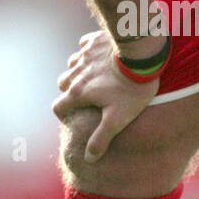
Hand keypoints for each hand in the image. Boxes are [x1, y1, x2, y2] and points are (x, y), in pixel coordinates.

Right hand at [53, 30, 160, 162]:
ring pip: (72, 64)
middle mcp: (75, 73)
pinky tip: (102, 56)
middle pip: (62, 84)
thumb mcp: (117, 119)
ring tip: (96, 76)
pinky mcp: (94, 40)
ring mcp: (83, 54)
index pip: (58, 107)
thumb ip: (101, 139)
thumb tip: (89, 158)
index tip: (76, 116)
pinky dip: (88, 52)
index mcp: (77, 93)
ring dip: (79, 71)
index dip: (64, 114)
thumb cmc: (130, 89)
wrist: (141, 55)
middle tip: (88, 97)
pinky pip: (84, 46)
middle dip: (70, 91)